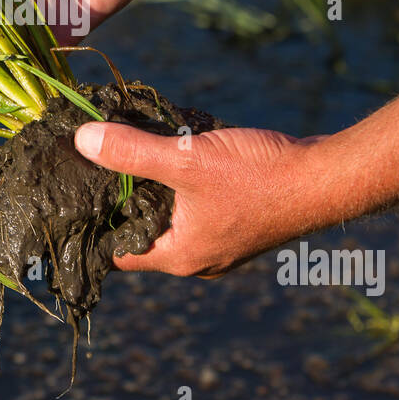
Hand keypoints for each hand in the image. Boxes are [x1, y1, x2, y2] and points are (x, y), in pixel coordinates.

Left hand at [73, 121, 328, 276]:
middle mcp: (198, 258)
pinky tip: (178, 148)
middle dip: (121, 200)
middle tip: (95, 165)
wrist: (327, 179)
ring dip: (153, 186)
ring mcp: (222, 241)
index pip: (117, 254)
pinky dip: (182, 182)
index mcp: (179, 256)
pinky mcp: (240, 220)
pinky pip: (197, 206)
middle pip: (142, 234)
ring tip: (132, 150)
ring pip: (171, 217)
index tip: (71, 196)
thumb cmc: (259, 176)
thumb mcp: (186, 159)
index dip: (91, 228)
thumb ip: (132, 152)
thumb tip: (82, 141)